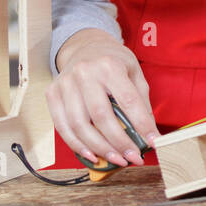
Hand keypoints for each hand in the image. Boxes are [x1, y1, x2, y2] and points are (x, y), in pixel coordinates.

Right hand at [47, 29, 159, 167]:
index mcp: (110, 65)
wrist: (85, 46)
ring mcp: (65, 84)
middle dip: (120, 142)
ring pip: (80, 125)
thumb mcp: (133, 72)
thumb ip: (140, 99)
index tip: (153, 142)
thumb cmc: (113, 61)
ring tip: (116, 160)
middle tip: (133, 158)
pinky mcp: (52, 94)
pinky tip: (91, 155)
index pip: (129, 101)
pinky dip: (77, 145)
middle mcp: (85, 73)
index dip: (141, 124)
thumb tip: (147, 132)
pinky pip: (62, 127)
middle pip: (102, 116)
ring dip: (99, 148)